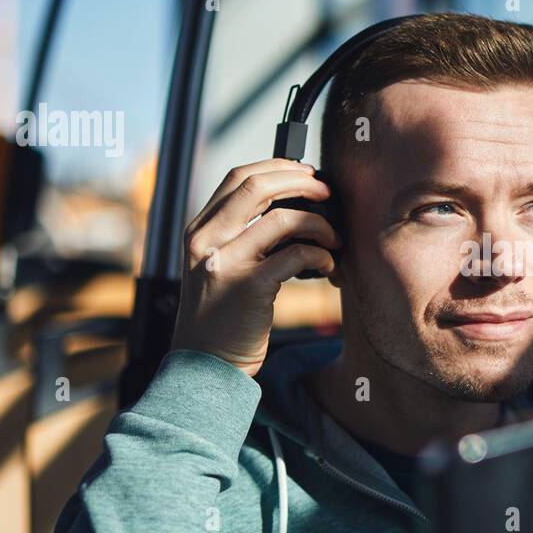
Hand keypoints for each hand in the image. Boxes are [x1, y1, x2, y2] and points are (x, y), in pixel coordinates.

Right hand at [170, 158, 340, 377]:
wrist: (205, 364)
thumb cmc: (221, 316)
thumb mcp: (217, 266)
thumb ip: (239, 235)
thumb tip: (292, 206)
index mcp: (199, 230)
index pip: (238, 177)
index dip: (278, 168)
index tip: (306, 174)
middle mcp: (206, 240)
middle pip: (258, 186)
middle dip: (302, 183)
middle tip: (327, 193)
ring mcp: (226, 262)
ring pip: (283, 218)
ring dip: (319, 223)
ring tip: (333, 238)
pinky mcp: (248, 288)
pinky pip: (295, 255)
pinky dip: (320, 255)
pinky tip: (328, 265)